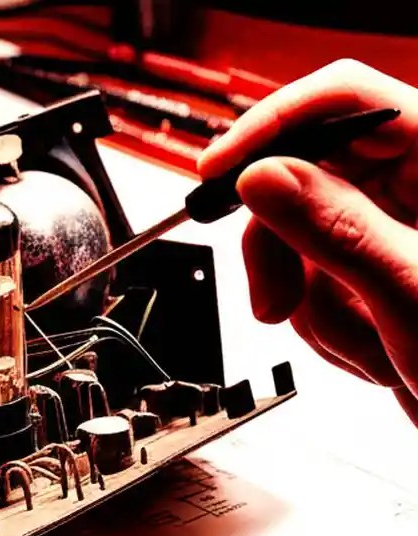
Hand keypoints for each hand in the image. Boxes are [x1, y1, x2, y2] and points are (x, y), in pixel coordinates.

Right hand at [199, 59, 417, 424]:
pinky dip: (326, 324)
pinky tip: (372, 353)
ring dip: (311, 303)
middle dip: (281, 247)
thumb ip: (335, 228)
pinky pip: (315, 278)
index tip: (219, 171)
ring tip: (363, 346)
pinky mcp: (383, 272)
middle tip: (273, 299)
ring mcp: (402, 230)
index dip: (273, 125)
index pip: (346, 99)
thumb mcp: (413, 296)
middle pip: (307, 173)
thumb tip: (264, 176)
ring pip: (301, 234)